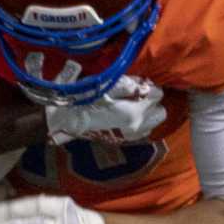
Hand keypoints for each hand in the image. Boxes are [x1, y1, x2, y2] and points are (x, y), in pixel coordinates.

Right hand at [43, 76, 164, 144]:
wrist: (62, 121)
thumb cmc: (81, 99)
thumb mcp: (104, 85)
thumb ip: (128, 85)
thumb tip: (145, 85)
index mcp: (133, 113)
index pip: (157, 95)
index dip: (148, 86)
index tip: (138, 82)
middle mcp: (136, 127)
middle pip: (160, 113)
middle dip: (151, 102)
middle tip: (136, 94)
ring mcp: (130, 136)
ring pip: (152, 123)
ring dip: (146, 112)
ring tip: (130, 104)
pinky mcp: (123, 140)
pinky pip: (141, 130)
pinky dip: (139, 121)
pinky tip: (125, 115)